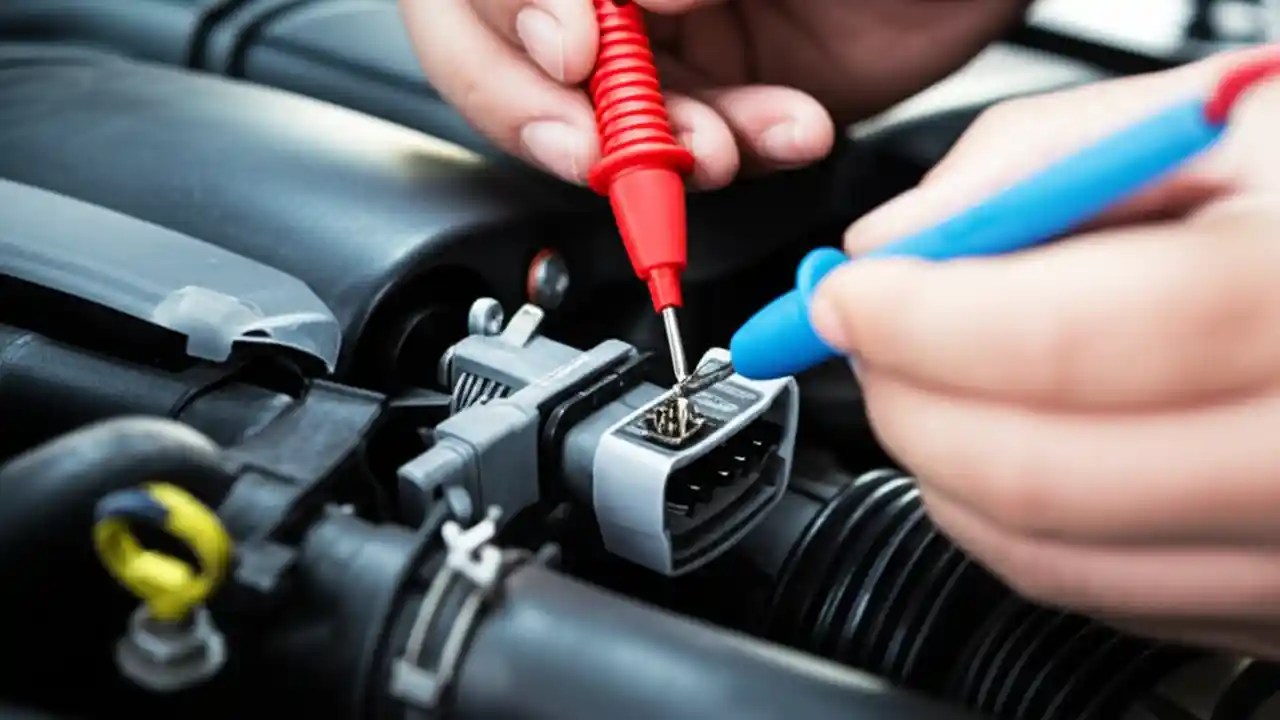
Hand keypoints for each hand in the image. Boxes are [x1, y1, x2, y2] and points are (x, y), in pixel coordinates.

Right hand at [399, 0, 1024, 187]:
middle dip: (556, 115)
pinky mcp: (728, 93)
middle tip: (601, 146)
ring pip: (606, 123)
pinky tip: (788, 129)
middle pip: (510, 60)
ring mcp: (669, 37)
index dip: (508, 24)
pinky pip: (697, 150)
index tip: (573, 53)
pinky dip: (738, 155)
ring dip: (657, 151)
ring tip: (722, 144)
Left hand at [811, 46, 1279, 658]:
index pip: (1056, 341)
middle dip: (905, 400)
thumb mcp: (1233, 115)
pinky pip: (1099, 592)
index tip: (846, 295)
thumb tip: (897, 243)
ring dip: (940, 468)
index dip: (913, 320)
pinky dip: (1015, 521)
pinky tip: (1018, 442)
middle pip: (1034, 473)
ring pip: (1046, 556)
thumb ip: (1043, 158)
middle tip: (869, 341)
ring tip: (931, 384)